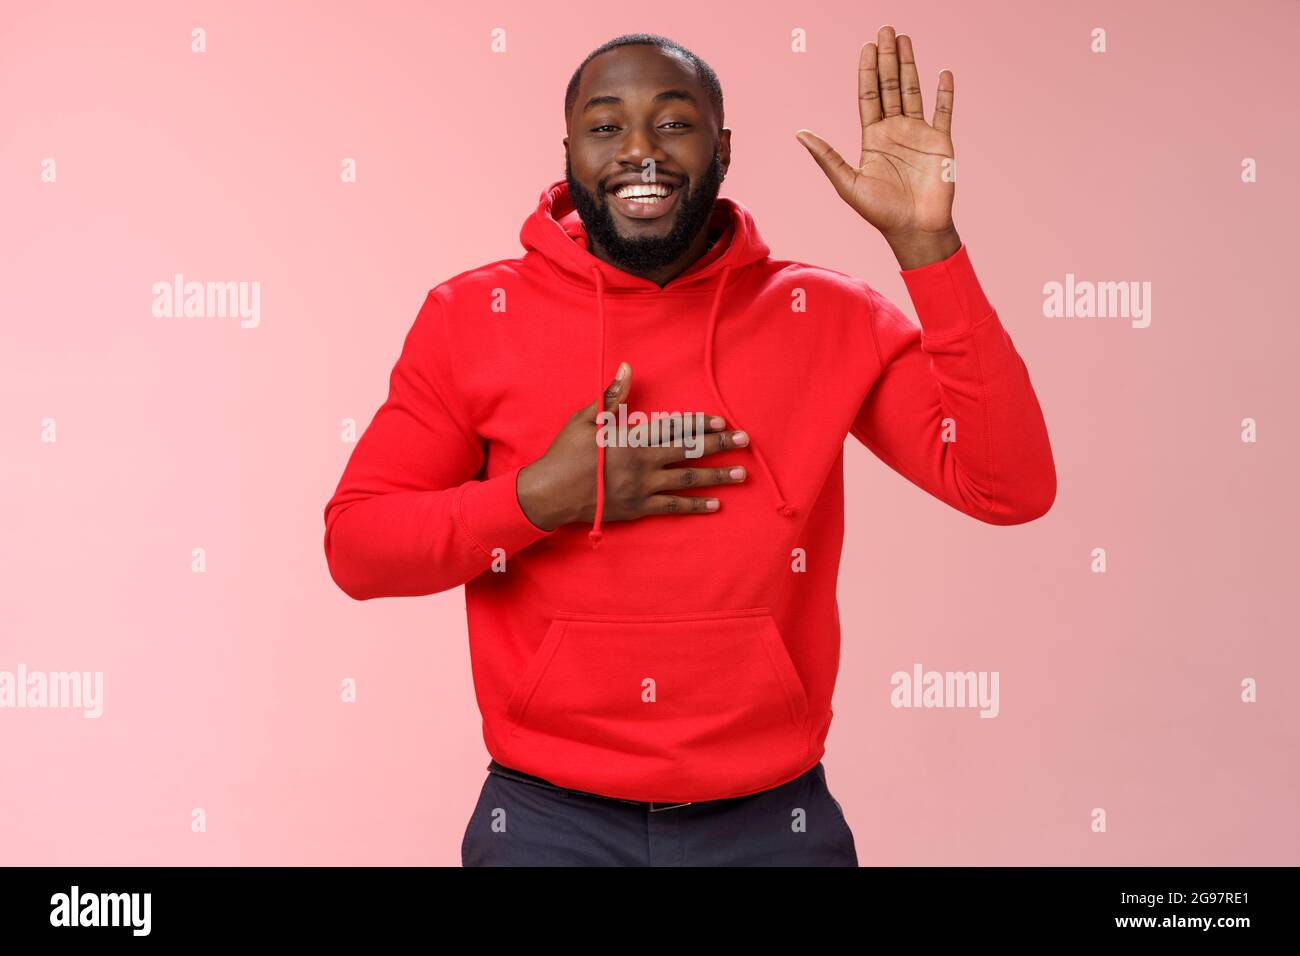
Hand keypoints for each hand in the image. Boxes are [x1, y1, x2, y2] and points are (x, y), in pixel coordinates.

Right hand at [516, 361, 750, 529]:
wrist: (550, 493)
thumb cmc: (565, 453)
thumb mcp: (585, 419)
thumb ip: (611, 396)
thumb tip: (626, 368)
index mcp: (632, 438)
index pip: (674, 427)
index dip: (700, 423)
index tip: (722, 421)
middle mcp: (644, 463)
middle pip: (689, 451)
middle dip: (719, 445)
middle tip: (744, 442)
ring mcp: (643, 488)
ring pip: (688, 480)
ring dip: (717, 476)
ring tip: (741, 474)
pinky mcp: (639, 508)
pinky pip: (674, 507)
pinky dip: (696, 505)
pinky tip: (716, 504)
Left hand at [795, 24, 960, 268]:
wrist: (914, 229)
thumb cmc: (880, 212)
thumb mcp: (847, 183)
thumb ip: (827, 156)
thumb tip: (799, 134)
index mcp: (873, 138)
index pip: (868, 96)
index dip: (867, 71)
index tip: (867, 47)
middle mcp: (895, 131)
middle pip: (890, 86)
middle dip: (887, 58)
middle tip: (886, 30)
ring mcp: (919, 134)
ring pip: (913, 91)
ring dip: (910, 65)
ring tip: (906, 39)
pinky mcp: (941, 142)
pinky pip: (944, 111)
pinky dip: (944, 93)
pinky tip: (943, 73)